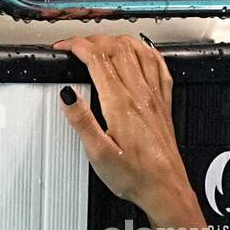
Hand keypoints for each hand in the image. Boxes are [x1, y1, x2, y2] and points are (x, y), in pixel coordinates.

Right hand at [52, 34, 197, 223]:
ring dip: (118, 40)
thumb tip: (67, 95)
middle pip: (117, 48)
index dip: (76, 45)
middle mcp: (141, 96)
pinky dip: (147, 52)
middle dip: (93, 39)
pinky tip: (141, 52)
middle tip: (76, 46)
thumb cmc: (136, 177)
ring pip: (140, 52)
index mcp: (121, 104)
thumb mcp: (98, 154)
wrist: (166, 190)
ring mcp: (155, 98)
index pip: (97, 58)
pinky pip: (159, 68)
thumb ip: (81, 121)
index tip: (63, 48)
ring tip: (101, 43)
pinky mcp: (164, 105)